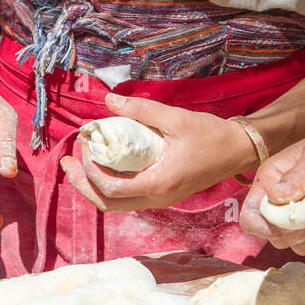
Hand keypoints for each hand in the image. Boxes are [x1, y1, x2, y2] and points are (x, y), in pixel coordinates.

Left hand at [59, 93, 250, 211]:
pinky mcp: (164, 195)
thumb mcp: (176, 118)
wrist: (238, 150)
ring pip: (117, 204)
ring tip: (80, 165)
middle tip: (67, 163)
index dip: (90, 171)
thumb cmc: (210, 135)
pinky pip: (129, 198)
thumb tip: (109, 100)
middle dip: (82, 185)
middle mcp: (157, 198)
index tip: (83, 147)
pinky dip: (111, 186)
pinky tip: (106, 167)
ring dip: (94, 187)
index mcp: (158, 184)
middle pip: (107, 204)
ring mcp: (161, 200)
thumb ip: (142, 111)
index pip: (111, 189)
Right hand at [240, 113, 304, 255]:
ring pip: (295, 244)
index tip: (284, 224)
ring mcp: (303, 214)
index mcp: (271, 179)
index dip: (261, 226)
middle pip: (273, 235)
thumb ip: (299, 175)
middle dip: (292, 232)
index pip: (250, 215)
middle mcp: (283, 200)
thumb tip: (274, 197)